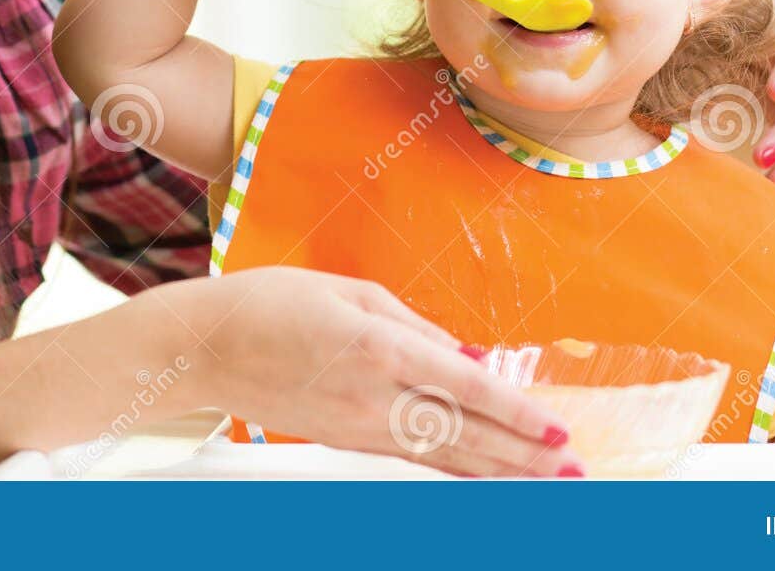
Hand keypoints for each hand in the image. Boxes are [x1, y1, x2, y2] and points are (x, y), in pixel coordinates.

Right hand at [173, 267, 582, 476]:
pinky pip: (410, 460)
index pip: (464, 386)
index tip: (557, 430)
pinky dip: (453, 471)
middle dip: (523, 456)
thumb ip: (415, 323)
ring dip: (497, 471)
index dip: (517, 412)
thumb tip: (468, 354)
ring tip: (544, 484)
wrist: (202, 348)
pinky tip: (482, 479)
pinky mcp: (341, 442)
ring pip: (441, 456)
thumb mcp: (348, 290)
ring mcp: (355, 426)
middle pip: (462, 433)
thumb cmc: (270, 302)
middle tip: (572, 472)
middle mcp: (371, 396)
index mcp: (377, 346)